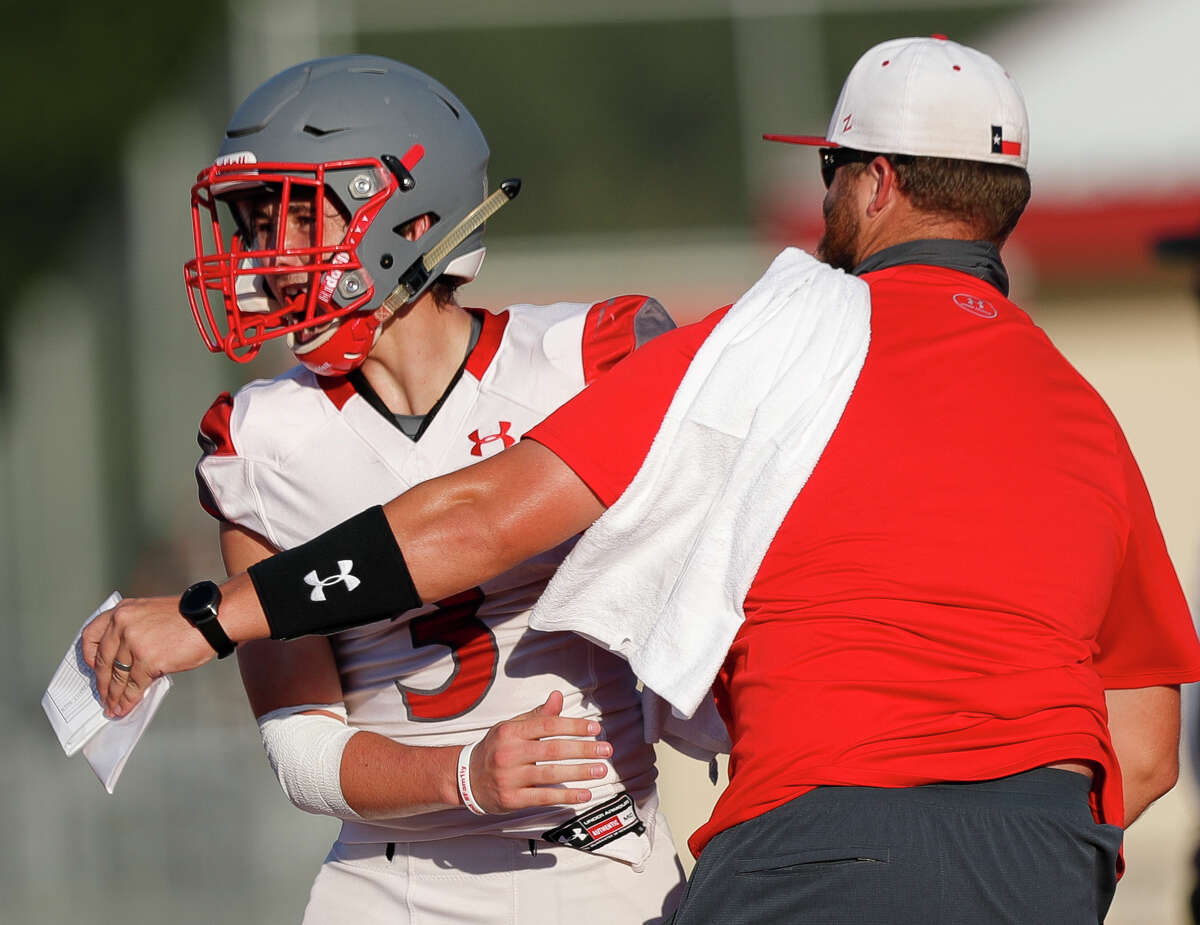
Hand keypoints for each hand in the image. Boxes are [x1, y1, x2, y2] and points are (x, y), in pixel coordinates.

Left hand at [81, 595, 216, 716]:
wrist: (212, 619)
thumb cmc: (190, 617)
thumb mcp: (151, 614)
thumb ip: (134, 630)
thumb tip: (126, 661)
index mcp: (123, 611)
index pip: (91, 635)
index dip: (88, 656)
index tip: (91, 668)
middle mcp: (123, 625)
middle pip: (102, 661)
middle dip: (102, 683)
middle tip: (103, 695)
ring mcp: (134, 643)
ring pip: (117, 677)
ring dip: (114, 696)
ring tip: (114, 707)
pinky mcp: (147, 660)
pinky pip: (133, 686)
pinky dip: (129, 700)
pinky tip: (127, 706)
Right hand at [467, 691, 611, 812]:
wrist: (465, 778)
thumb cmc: (495, 749)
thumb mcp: (511, 727)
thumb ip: (537, 715)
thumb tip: (558, 696)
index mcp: (511, 731)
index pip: (547, 725)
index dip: (573, 726)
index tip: (595, 728)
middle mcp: (509, 753)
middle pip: (552, 750)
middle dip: (583, 750)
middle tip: (606, 750)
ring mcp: (510, 778)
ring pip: (550, 774)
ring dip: (579, 773)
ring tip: (600, 770)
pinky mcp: (511, 799)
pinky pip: (544, 797)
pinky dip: (566, 795)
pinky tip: (585, 794)